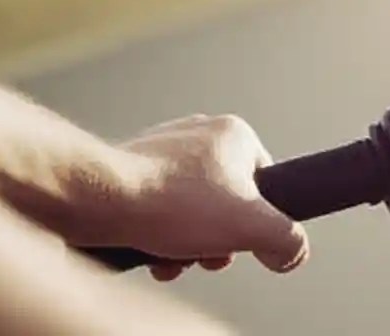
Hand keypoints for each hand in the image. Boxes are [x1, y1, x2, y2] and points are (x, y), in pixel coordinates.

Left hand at [103, 115, 308, 281]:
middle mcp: (200, 133)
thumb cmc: (172, 203)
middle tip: (206, 254)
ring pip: (193, 209)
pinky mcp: (133, 170)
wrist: (97, 200)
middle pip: (228, 201)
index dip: (258, 222)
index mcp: (235, 133)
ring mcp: (164, 149)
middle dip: (218, 238)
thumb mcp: (251, 226)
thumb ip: (287, 239)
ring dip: (189, 243)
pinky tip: (151, 250)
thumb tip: (292, 252)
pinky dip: (160, 235)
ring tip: (173, 257)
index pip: (266, 184)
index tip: (240, 241)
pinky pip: (161, 209)